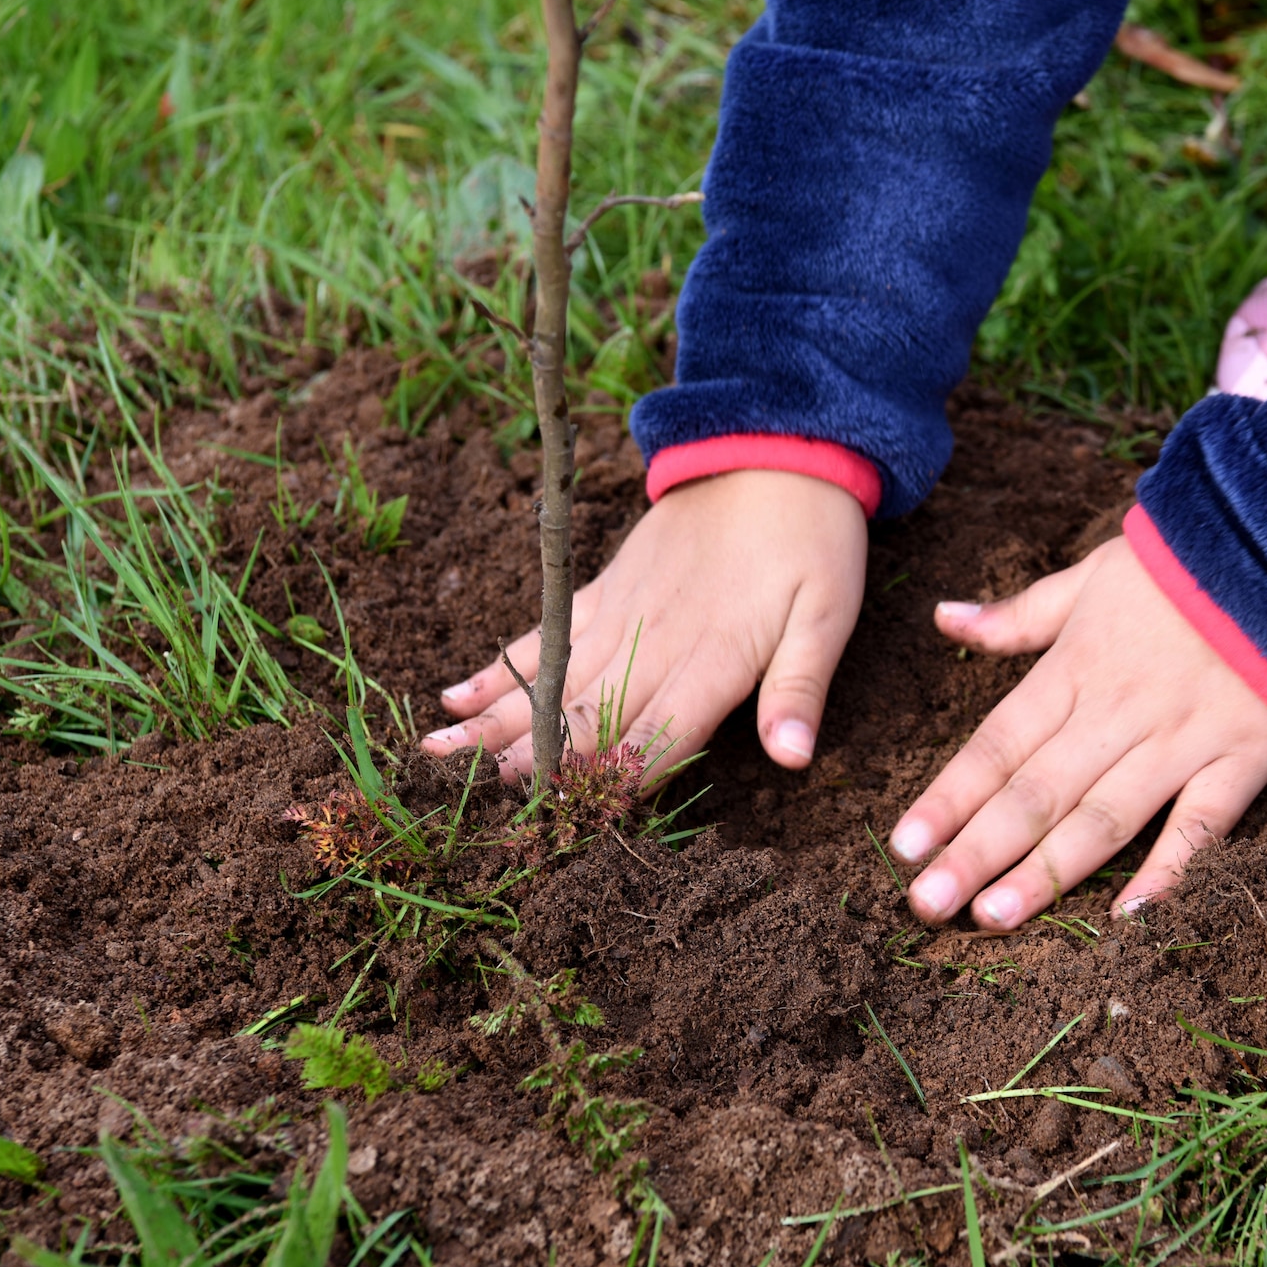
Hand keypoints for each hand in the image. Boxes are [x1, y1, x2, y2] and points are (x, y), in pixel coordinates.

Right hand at [421, 470, 867, 778]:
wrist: (774, 449)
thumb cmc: (813, 542)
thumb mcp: (828, 616)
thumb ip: (801, 688)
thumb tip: (793, 757)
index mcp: (711, 660)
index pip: (653, 738)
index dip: (613, 781)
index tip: (564, 817)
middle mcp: (653, 641)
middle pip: (585, 714)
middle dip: (530, 760)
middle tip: (471, 795)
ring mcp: (622, 611)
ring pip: (552, 678)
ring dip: (495, 718)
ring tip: (437, 751)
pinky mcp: (607, 586)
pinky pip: (546, 631)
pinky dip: (501, 664)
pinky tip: (456, 692)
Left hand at [890, 538, 1266, 928]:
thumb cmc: (1178, 569)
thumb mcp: (1088, 578)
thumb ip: (1018, 616)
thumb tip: (945, 617)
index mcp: (1073, 670)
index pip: (997, 745)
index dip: (949, 798)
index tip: (904, 845)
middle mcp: (1117, 713)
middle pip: (1036, 793)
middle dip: (976, 852)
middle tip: (927, 904)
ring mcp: (1179, 741)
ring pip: (1102, 818)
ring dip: (1045, 872)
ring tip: (993, 917)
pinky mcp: (1239, 760)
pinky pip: (1200, 826)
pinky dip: (1167, 871)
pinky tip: (1125, 916)